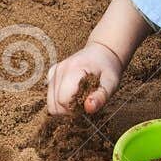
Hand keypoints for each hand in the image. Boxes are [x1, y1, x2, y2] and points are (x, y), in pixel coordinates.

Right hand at [45, 0, 149, 115]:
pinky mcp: (52, 73)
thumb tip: (88, 109)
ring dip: (65, 105)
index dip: (75, 110)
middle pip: (53, 105)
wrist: (105, 50)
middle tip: (86, 100)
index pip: (61, 102)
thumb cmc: (110, 68)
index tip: (88, 103)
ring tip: (82, 96)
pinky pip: (49, 95)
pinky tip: (75, 93)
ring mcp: (54, 71)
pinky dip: (60, 99)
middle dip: (69, 109)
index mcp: (73, 71)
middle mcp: (59, 70)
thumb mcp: (111, 83)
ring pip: (49, 102)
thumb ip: (100, 97)